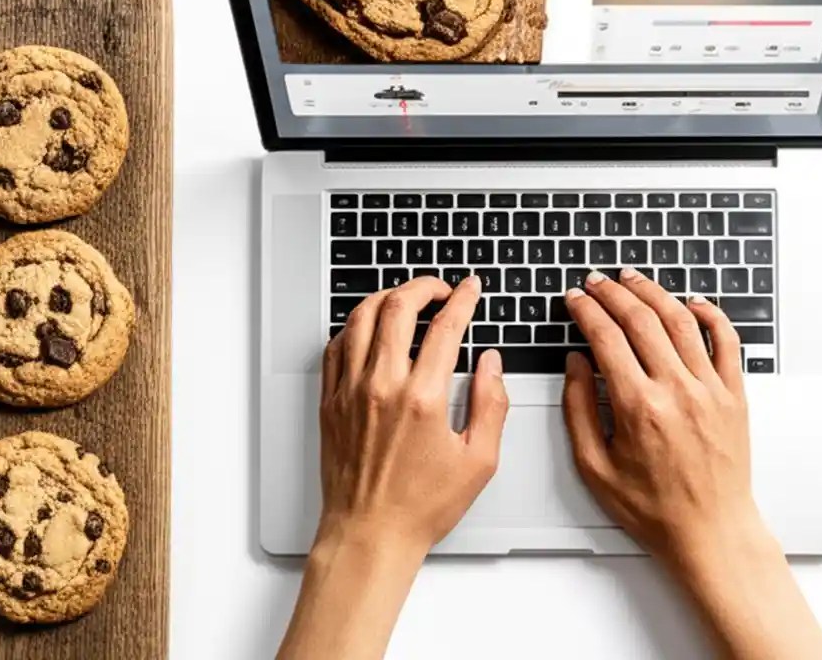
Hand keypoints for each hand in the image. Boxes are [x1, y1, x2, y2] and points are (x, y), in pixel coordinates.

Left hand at [318, 275, 507, 552]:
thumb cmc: (420, 507)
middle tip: (440, 289)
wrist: (369, 534)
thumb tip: (491, 364)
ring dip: (386, 297)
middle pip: (398, 307)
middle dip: (424, 287)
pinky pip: (335, 346)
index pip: (445, 327)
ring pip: (360, 318)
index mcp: (422, 399)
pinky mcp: (330, 401)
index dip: (462, 299)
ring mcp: (350, 391)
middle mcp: (382, 387)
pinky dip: (353, 325)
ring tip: (405, 298)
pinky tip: (368, 328)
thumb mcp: (479, 461)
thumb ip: (491, 404)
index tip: (470, 289)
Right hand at [562, 269, 821, 659]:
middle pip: (642, 320)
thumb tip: (576, 364)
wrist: (710, 531)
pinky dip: (710, 314)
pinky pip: (727, 342)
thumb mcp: (595, 466)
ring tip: (633, 280)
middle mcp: (677, 391)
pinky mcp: (734, 395)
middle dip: (613, 294)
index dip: (586, 311)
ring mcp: (710, 390)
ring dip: (653, 293)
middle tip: (596, 283)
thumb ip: (579, 409)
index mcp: (638, 408)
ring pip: (681, 321)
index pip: (606, 338)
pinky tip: (692, 302)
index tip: (575, 300)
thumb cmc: (653, 508)